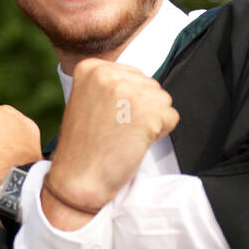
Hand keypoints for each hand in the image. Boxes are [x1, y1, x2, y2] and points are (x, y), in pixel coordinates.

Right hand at [47, 59, 177, 211]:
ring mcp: (130, 92)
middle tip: (116, 129)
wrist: (77, 179)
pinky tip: (133, 143)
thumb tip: (142, 83)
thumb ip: (110, 86)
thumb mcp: (87, 101)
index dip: (126, 100)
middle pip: (149, 85)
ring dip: (150, 121)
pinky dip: (158, 134)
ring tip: (123, 136)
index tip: (107, 117)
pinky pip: (171, 118)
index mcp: (91, 68)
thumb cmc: (83, 147)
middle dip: (141, 109)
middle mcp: (110, 74)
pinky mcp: (148, 112)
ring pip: (162, 100)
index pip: (133, 75)